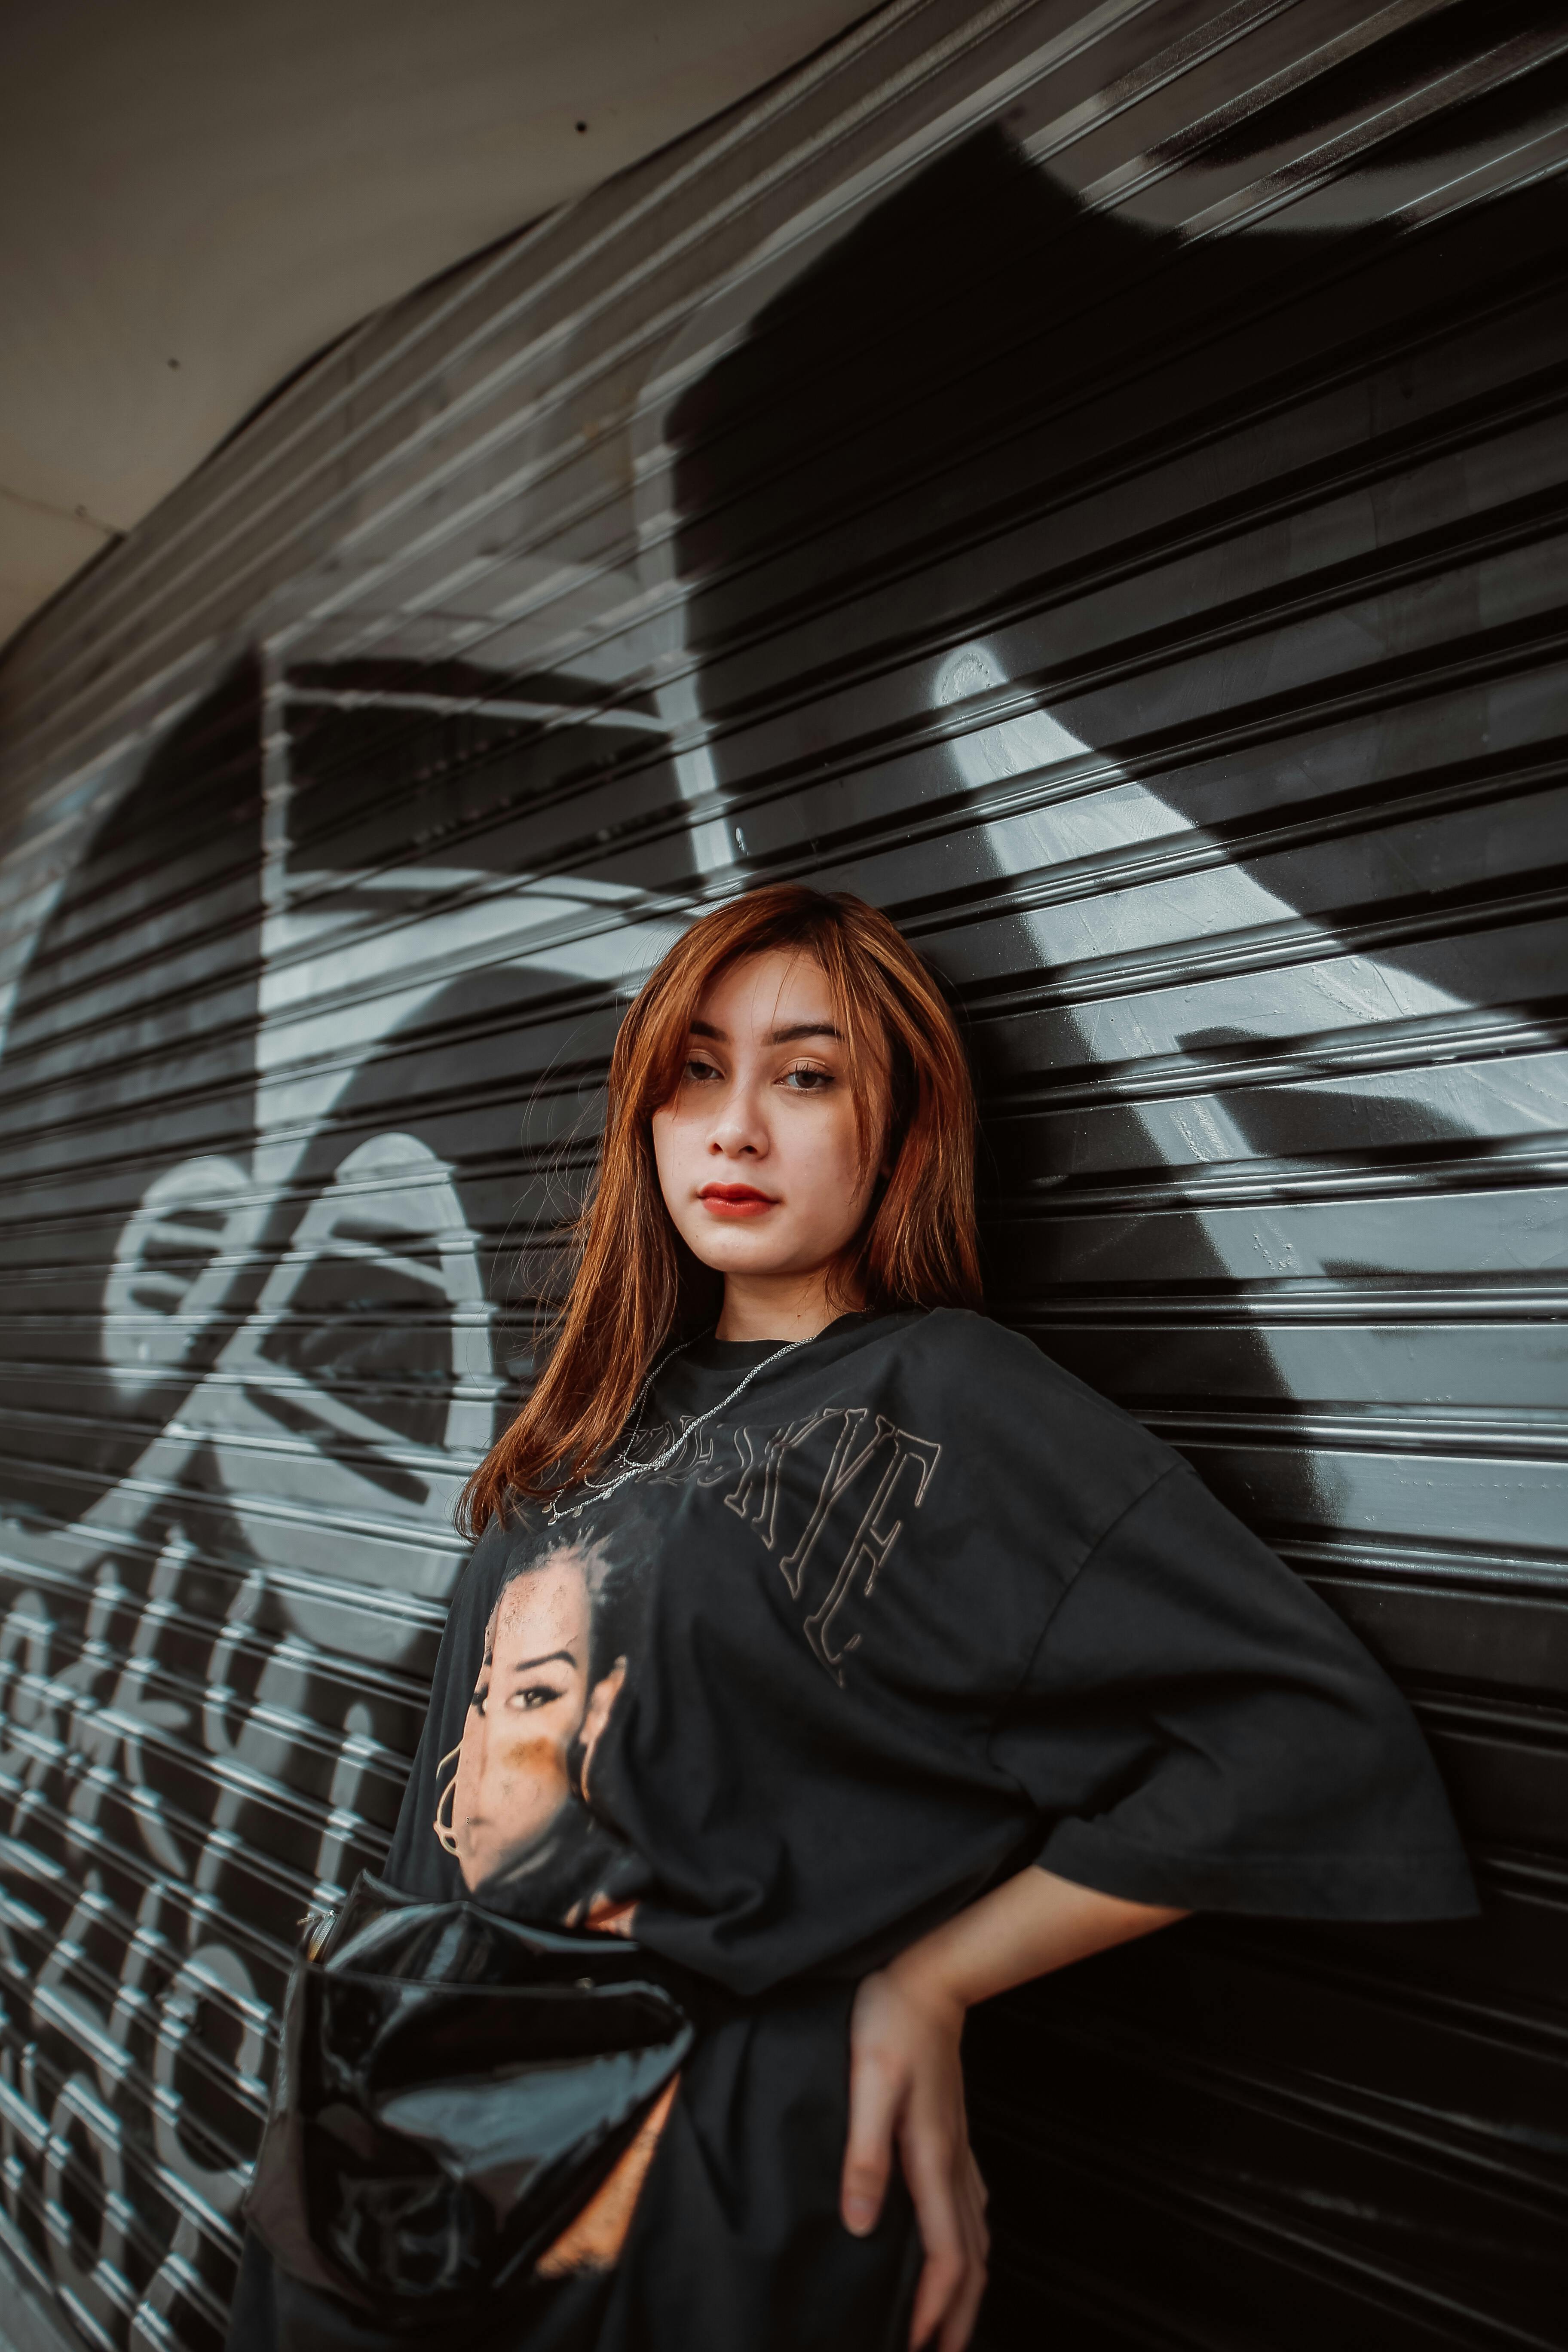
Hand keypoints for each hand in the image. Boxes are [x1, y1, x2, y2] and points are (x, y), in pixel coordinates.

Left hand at [841, 1962, 989, 2351]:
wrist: (927, 1976)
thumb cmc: (890, 2023)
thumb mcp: (867, 2084)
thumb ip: (865, 2155)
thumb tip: (862, 2224)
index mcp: (930, 2156)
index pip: (945, 2252)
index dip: (936, 2306)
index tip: (920, 2345)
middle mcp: (952, 2160)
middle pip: (970, 2258)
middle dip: (960, 2314)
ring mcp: (958, 2147)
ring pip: (975, 2236)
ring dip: (966, 2285)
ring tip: (948, 2321)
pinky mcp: (952, 2134)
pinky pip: (969, 2207)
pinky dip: (966, 2245)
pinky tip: (955, 2249)